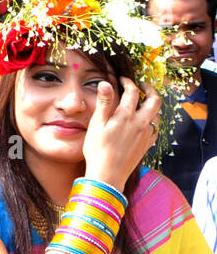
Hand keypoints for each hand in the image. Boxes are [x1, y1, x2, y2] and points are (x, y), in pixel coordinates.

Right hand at [83, 78, 161, 192]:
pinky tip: (144, 124)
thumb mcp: (96, 124)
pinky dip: (152, 122)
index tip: (123, 79)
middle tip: (142, 86)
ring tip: (142, 104)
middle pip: (155, 101)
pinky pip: (155, 129)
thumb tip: (105, 83)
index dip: (128, 82)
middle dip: (150, 90)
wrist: (108, 174)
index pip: (132, 92)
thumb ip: (104, 103)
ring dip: (152, 106)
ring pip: (157, 115)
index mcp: (126, 116)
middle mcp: (140, 123)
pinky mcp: (147, 145)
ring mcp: (146, 135)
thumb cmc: (98, 149)